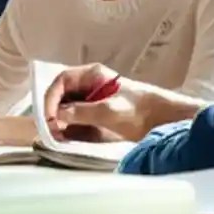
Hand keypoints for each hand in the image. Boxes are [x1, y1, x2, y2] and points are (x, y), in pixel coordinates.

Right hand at [42, 64, 165, 142]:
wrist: (165, 121)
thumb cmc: (141, 111)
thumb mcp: (109, 111)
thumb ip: (82, 112)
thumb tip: (59, 115)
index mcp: (93, 75)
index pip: (62, 81)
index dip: (51, 98)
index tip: (49, 116)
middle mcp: (91, 85)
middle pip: (62, 95)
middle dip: (54, 112)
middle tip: (51, 129)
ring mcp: (94, 101)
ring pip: (68, 109)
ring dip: (60, 122)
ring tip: (58, 136)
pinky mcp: (99, 116)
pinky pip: (77, 121)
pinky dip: (70, 129)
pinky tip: (68, 138)